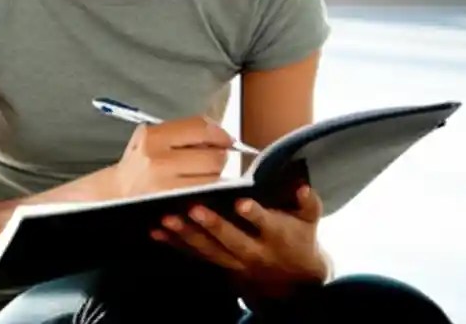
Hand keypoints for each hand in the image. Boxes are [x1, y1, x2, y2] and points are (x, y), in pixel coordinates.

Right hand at [111, 116, 234, 198]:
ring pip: (214, 180)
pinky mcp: (173, 205)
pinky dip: (210, 193)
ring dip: (216, 179)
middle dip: (220, 158)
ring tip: (204, 177)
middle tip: (215, 161)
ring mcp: (166, 185)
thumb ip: (180, 133)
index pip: (201, 128)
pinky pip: (206, 197)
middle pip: (214, 156)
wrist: (115, 194)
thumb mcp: (149, 140)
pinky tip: (202, 190)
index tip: (225, 140)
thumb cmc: (136, 166)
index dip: (220, 134)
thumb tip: (218, 134)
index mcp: (152, 137)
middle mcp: (158, 159)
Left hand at [152, 184, 329, 299]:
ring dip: (186, 234)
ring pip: (208, 249)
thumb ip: (307, 202)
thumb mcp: (309, 221)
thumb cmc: (298, 237)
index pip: (268, 225)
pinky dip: (175, 244)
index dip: (256, 215)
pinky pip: (194, 255)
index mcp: (278, 236)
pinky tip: (156, 231)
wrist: (292, 280)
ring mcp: (234, 261)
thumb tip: (302, 186)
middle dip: (213, 225)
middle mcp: (255, 252)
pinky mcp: (218, 263)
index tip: (241, 202)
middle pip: (232, 240)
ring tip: (166, 219)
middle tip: (193, 208)